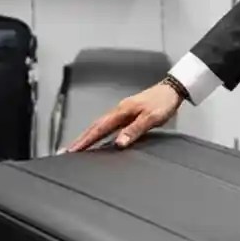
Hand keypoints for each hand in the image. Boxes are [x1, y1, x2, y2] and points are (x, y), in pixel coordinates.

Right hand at [64, 81, 182, 152]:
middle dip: (81, 139)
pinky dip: (100, 132)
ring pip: (100, 125)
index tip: (72, 150)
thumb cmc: (163, 102)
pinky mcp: (128, 113)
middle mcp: (118, 110)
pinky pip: (109, 124)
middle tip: (67, 151)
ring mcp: (122, 111)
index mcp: (121, 111)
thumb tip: (119, 143)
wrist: (172, 89)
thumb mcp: (151, 118)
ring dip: (88, 136)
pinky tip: (99, 138)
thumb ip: (135, 130)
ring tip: (78, 147)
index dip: (85, 140)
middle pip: (95, 126)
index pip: (99, 128)